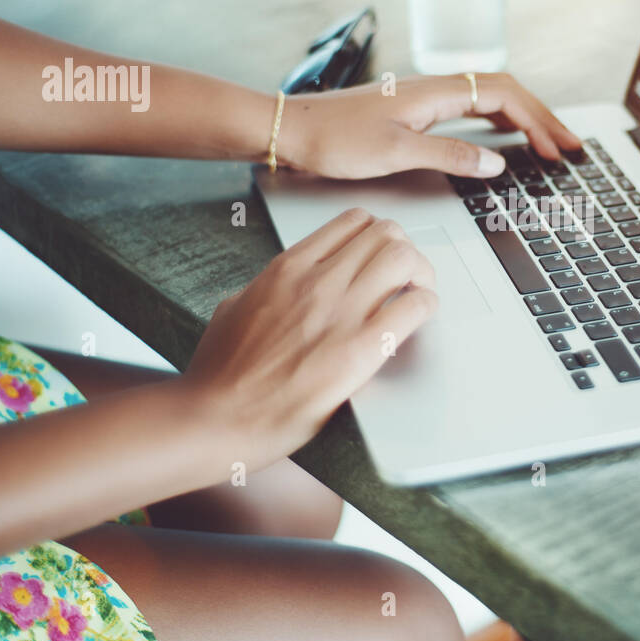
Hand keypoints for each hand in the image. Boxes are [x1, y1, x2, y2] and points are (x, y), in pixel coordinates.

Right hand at [182, 209, 435, 469]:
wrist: (214, 419)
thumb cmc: (217, 374)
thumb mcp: (234, 308)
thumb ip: (266, 288)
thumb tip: (280, 286)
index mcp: (287, 269)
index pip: (352, 222)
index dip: (376, 236)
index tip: (381, 257)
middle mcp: (317, 282)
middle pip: (386, 233)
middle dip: (405, 250)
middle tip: (407, 278)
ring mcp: (340, 313)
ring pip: (404, 258)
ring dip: (421, 273)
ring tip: (416, 294)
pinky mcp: (360, 351)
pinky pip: (413, 307)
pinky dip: (425, 307)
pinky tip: (418, 319)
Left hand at [275, 72, 582, 179]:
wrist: (293, 130)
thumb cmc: (335, 139)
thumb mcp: (396, 153)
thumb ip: (450, 157)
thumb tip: (496, 164)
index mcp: (436, 93)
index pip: (504, 96)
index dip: (538, 122)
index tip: (558, 150)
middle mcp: (435, 89)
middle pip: (505, 93)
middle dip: (543, 118)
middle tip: (571, 145)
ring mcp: (425, 99)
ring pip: (489, 99)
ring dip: (523, 118)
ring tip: (548, 142)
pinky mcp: (415, 111)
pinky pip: (470, 109)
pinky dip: (498, 121)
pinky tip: (503, 138)